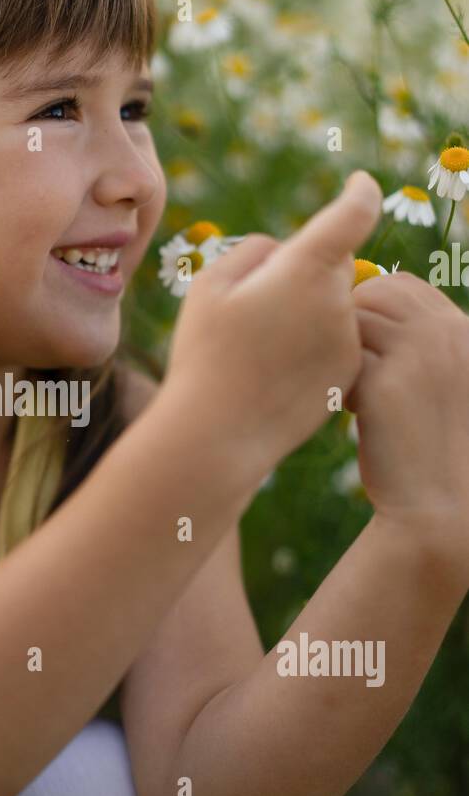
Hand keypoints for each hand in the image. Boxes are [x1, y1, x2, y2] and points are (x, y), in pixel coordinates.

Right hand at [164, 171, 380, 473]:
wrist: (218, 433)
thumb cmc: (205, 354)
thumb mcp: (209, 285)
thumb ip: (254, 251)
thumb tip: (283, 252)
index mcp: (305, 268)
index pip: (353, 214)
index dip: (361, 193)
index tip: (361, 184)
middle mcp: (338, 301)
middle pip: (333, 265)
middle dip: (304, 271)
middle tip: (252, 309)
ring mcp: (347, 340)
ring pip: (332, 306)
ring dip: (304, 312)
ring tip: (256, 350)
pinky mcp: (347, 374)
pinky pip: (334, 342)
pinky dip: (310, 347)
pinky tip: (272, 373)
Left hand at [348, 268, 468, 560]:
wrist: (446, 509)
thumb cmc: (442, 450)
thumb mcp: (449, 384)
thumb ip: (423, 347)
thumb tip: (369, 309)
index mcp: (464, 332)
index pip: (404, 286)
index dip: (375, 307)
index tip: (367, 343)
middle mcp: (445, 334)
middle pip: (374, 294)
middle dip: (353, 324)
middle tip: (350, 366)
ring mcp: (416, 355)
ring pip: (352, 324)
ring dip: (344, 352)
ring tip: (355, 392)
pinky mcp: (384, 384)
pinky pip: (340, 360)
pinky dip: (338, 382)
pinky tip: (351, 412)